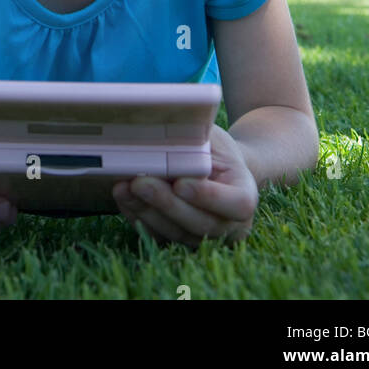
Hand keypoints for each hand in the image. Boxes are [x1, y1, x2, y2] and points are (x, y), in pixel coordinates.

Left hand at [112, 123, 258, 247]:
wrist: (216, 168)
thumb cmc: (214, 148)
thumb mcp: (211, 136)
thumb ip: (197, 139)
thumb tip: (166, 128)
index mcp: (244, 194)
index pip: (236, 204)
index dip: (208, 196)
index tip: (181, 183)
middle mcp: (229, 224)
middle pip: (200, 223)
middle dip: (166, 203)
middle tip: (139, 182)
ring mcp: (205, 237)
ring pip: (176, 233)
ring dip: (146, 211)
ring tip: (123, 188)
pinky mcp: (180, 240)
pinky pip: (159, 236)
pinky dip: (139, 218)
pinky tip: (123, 198)